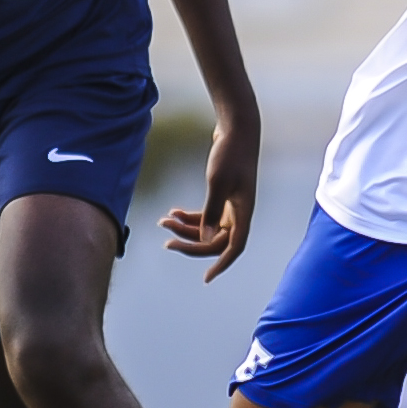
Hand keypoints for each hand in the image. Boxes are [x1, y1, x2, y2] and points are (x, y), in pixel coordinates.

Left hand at [159, 110, 257, 281]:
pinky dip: (189, 217)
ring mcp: (231, 204)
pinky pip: (206, 214)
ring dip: (185, 228)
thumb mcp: (217, 183)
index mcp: (244, 213)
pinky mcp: (223, 195)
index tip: (206, 278)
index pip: (234, 247)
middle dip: (190, 243)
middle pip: (215, 240)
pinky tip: (172, 212)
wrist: (237, 129)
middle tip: (166, 242)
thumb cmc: (230, 154)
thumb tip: (204, 239)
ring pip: (208, 228)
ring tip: (163, 222)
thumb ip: (210, 212)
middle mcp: (239, 213)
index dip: (222, 265)